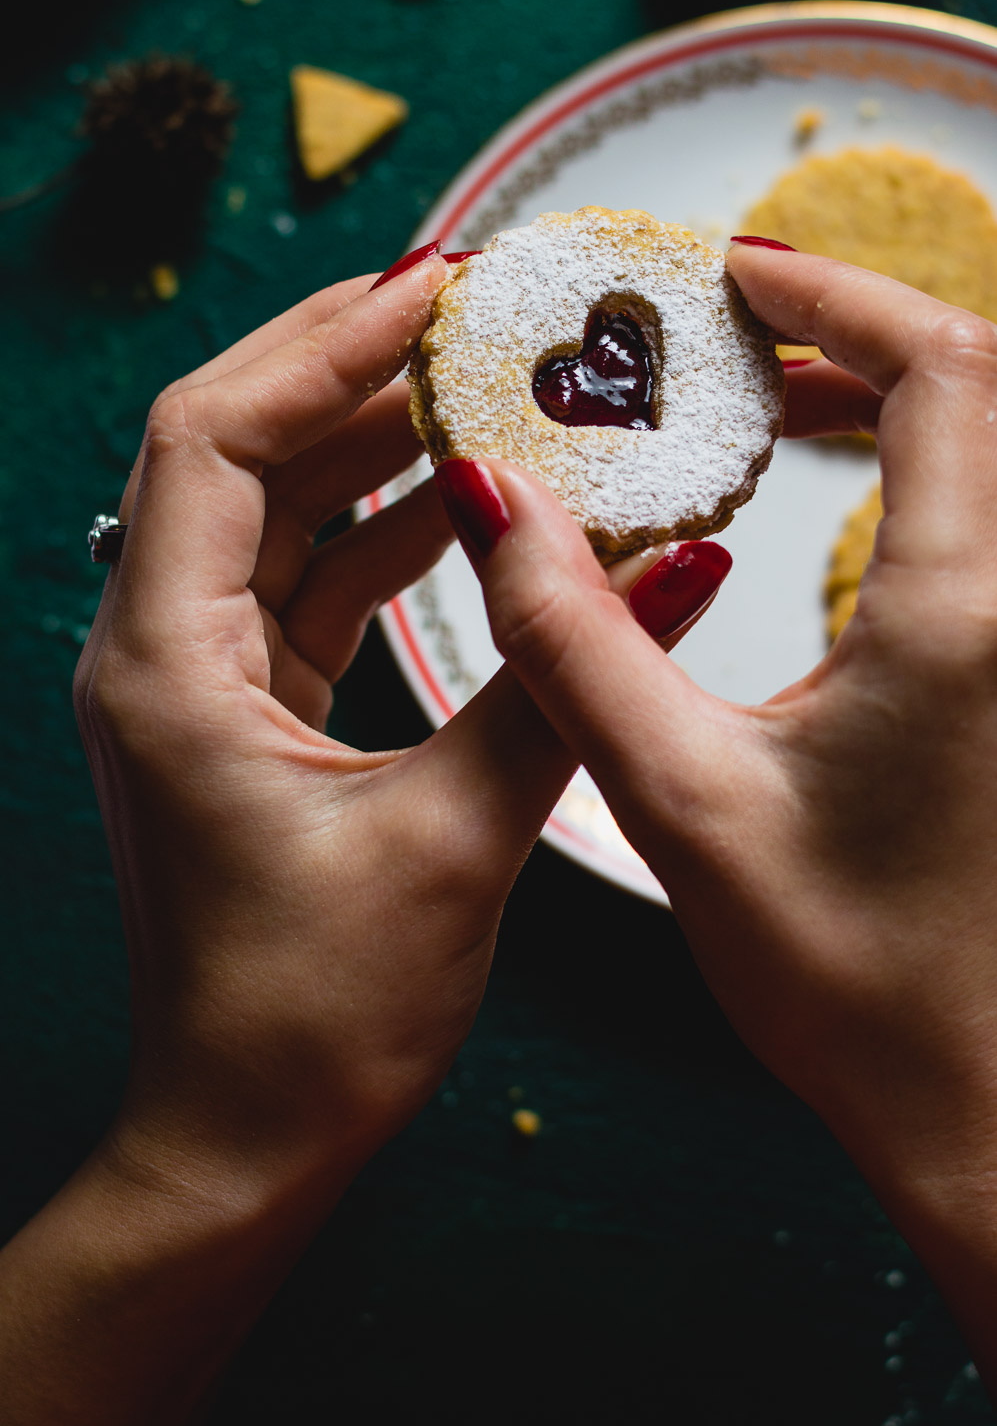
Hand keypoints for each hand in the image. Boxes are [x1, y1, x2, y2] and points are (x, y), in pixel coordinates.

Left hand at [73, 255, 584, 1194]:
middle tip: (462, 314)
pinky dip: (376, 538)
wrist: (249, 1133)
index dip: (317, 349)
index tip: (426, 292)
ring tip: (476, 392)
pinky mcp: (244, 715)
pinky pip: (302, 587)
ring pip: (271, 516)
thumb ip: (556, 690)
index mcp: (166, 664)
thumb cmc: (315, 1013)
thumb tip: (677, 572)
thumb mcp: (453, 840)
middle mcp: (157, 653)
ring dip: (367, 451)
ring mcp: (196, 682)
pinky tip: (458, 510)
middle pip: (232, 453)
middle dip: (343, 374)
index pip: (215, 439)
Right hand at [446, 247, 996, 1382]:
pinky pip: (992, 526)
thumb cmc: (845, 979)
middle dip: (859, 338)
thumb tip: (494, 498)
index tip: (735, 279)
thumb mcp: (679, 800)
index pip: (940, 367)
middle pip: (982, 388)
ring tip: (775, 413)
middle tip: (738, 347)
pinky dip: (924, 479)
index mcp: (962, 619)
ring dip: (895, 404)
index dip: (836, 293)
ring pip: (992, 455)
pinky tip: (835, 519)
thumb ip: (573, 639)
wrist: (976, 1108)